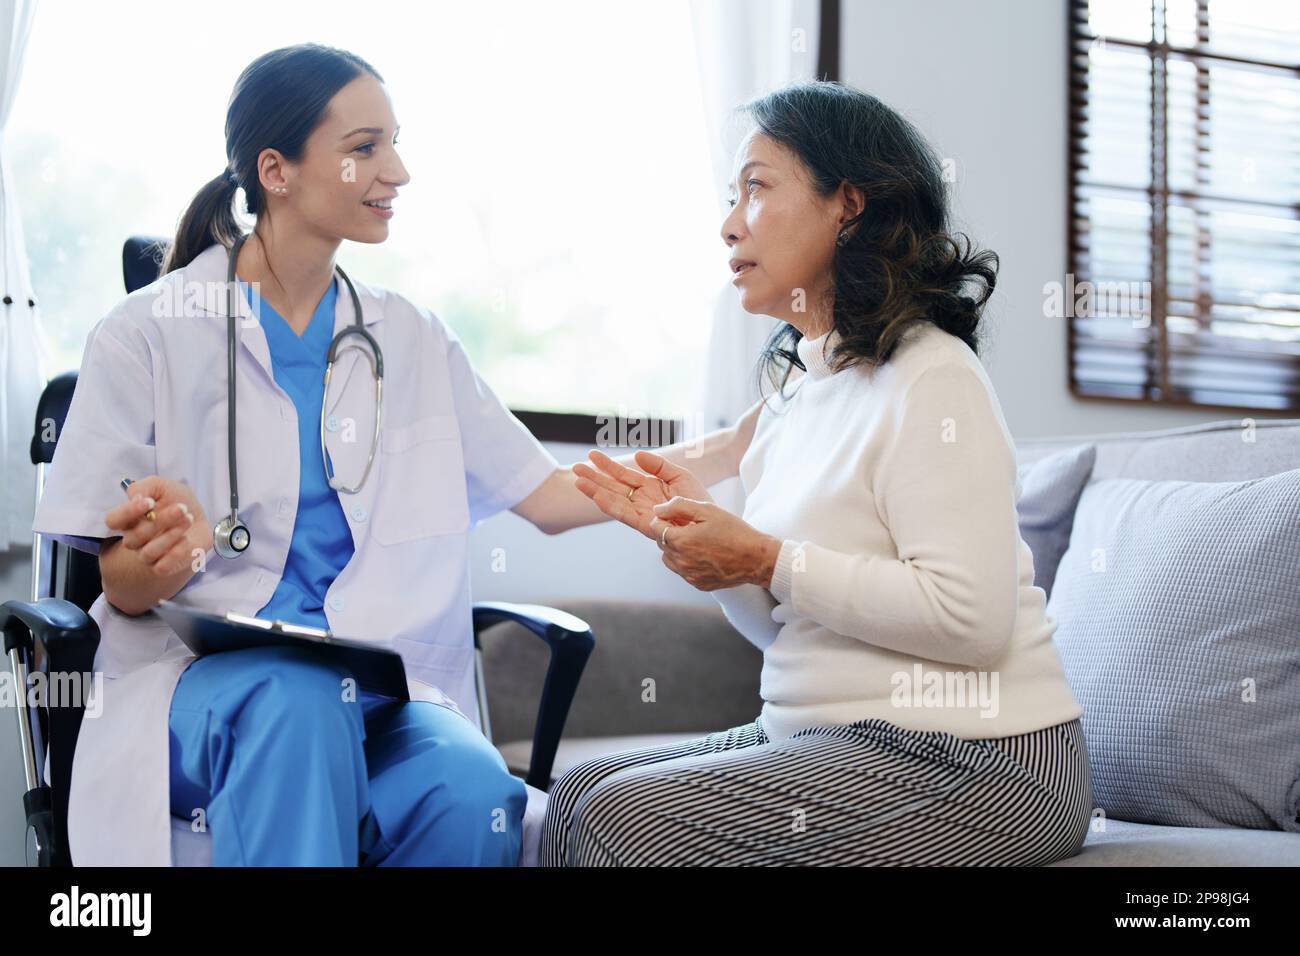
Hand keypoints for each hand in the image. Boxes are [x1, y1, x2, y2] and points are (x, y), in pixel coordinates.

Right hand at [104, 475, 213, 576]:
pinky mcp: (163, 566)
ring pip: (148, 552)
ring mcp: (147, 554)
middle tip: (182, 508)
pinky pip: (161, 567)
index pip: (113, 520)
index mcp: (128, 519)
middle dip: (161, 520)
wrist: (200, 516)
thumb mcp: (161, 486)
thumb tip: (135, 497)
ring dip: (170, 535)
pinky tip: (186, 540)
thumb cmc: (176, 500)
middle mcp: (134, 538)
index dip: (128, 512)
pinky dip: (174, 554)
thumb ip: (143, 487)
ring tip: (188, 519)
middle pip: (134, 537)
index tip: (149, 502)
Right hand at [573, 448, 712, 541]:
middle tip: (576, 468)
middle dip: (595, 478)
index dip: (608, 465)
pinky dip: (609, 505)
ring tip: (578, 481)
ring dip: (595, 491)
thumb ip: (658, 466)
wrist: (710, 523)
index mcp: (649, 487)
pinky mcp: (645, 524)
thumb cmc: (698, 501)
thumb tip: (636, 455)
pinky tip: (596, 497)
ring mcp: (642, 512)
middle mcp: (642, 500)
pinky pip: (624, 514)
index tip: (592, 455)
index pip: (624, 475)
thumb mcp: (680, 475)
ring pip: (614, 500)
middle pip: (613, 487)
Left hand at [649, 497, 781, 591]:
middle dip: (670, 533)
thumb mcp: (707, 510)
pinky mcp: (697, 584)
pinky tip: (704, 554)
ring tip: (697, 541)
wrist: (756, 558)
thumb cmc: (734, 531)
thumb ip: (678, 506)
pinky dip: (687, 562)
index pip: (655, 528)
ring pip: (669, 559)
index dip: (664, 519)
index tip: (678, 517)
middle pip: (661, 544)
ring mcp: (688, 575)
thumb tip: (658, 510)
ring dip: (676, 549)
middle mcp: (680, 561)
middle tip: (690, 527)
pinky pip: (683, 571)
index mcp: (680, 540)